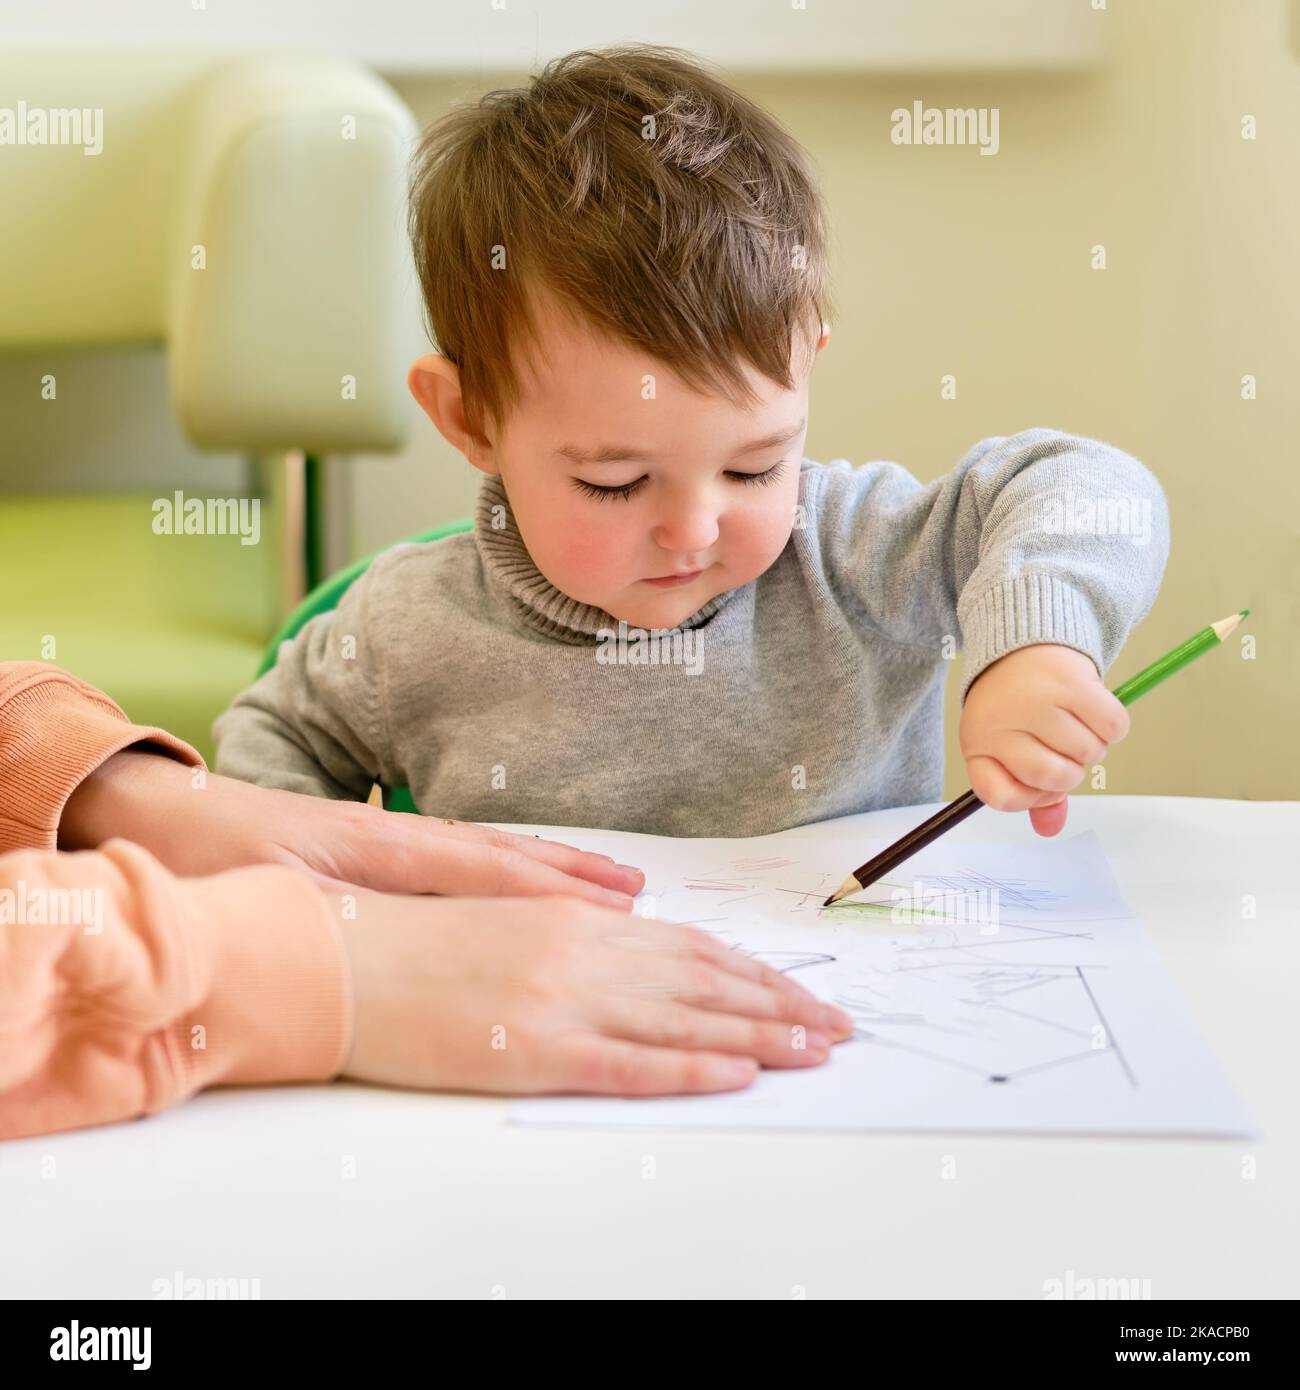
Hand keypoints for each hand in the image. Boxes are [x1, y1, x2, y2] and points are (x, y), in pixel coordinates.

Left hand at [60, 750, 641, 908]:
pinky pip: (464, 855)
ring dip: (554, 866)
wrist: (157, 809)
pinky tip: (534, 878)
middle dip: (573, 874)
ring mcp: (390, 834)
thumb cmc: (205, 857)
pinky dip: (514, 866)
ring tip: (611, 882)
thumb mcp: (261, 893)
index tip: (610, 906)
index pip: (479, 869)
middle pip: (502, 853)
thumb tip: (387, 941)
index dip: (547, 889)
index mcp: (374, 846)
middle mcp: (395, 834)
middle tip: (637, 891)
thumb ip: (331, 913)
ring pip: (490, 851)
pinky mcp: (377, 841)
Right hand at [333, 889, 856, 1094]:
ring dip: (761, 1037)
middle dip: (780, 1005)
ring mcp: (564, 1000)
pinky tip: (738, 1076)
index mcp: (577, 923)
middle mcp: (584, 954)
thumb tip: (634, 948)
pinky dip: (693, 1069)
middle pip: (706, 981)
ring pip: (687, 1020)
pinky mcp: (537, 1048)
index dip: (754, 973)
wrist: (338, 958)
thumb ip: (573, 935)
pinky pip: (633, 1063)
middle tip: (837, 1027)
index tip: (798, 992)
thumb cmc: (412, 943)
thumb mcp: (504, 924)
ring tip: (815, 1051)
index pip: (691, 949)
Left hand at [959, 644, 1129, 835]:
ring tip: (1073, 721)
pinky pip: (1112, 729)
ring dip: (1092, 746)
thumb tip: (1049, 830)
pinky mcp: (1072, 681)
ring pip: (1088, 755)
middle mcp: (1001, 721)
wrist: (1020, 642)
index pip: (1003, 797)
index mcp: (977, 742)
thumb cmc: (1013, 703)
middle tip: (1062, 746)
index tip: (1038, 785)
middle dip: (1069, 771)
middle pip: (1054, 779)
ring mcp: (1037, 700)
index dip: (1030, 799)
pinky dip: (1112, 727)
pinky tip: (1092, 710)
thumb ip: (1028, 791)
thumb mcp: (1008, 745)